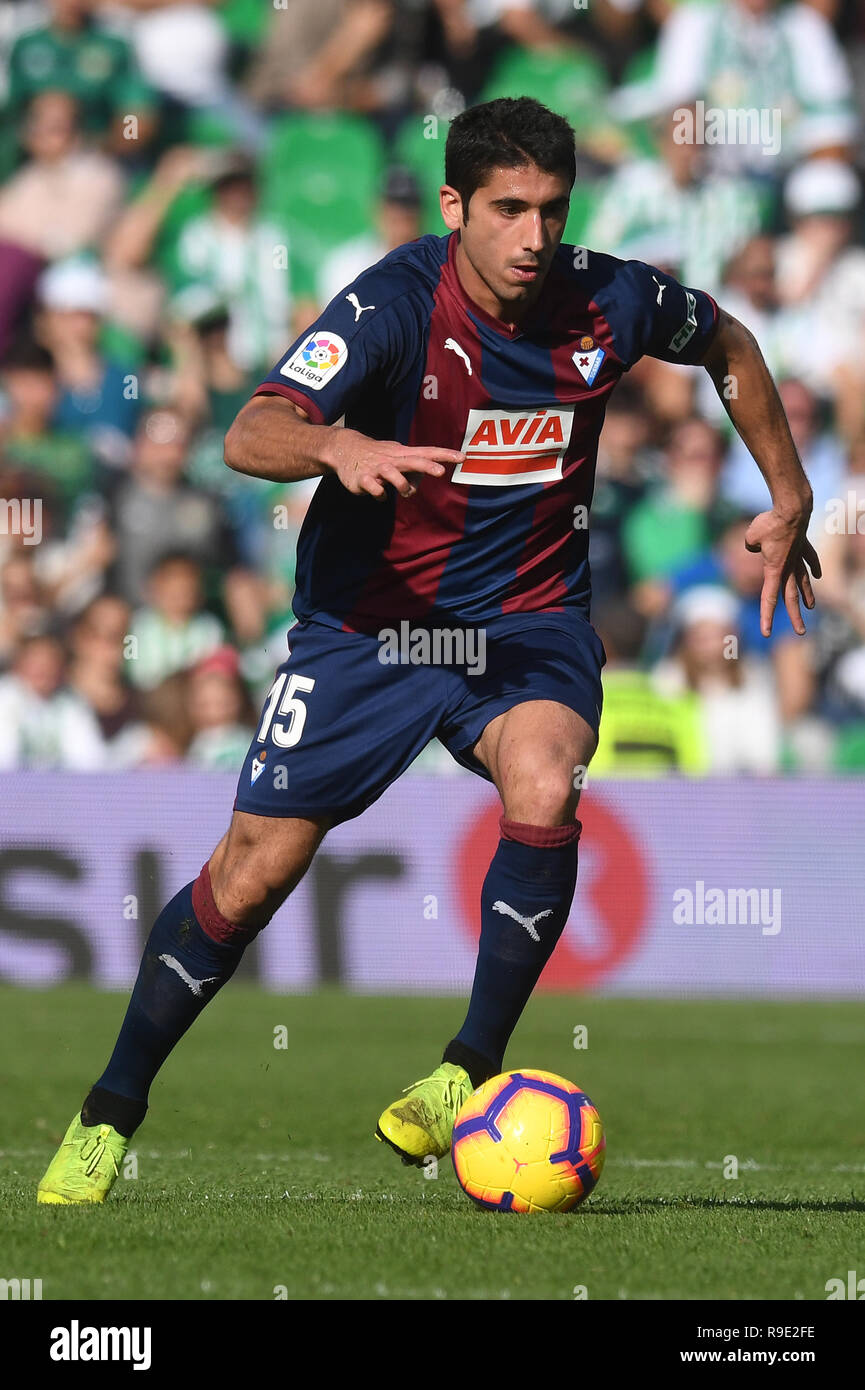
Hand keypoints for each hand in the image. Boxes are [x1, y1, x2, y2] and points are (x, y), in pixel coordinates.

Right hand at [321, 426, 463, 500]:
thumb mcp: (396, 458)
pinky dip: (379, 494)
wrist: (344, 449)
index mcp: (402, 454)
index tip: (462, 457)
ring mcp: (376, 468)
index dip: (444, 454)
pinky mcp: (362, 479)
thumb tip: (420, 481)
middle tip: (441, 472)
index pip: (427, 452)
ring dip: (401, 484)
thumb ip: (410, 470)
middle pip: (412, 461)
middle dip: (427, 466)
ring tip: (404, 492)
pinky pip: (374, 488)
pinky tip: (377, 494)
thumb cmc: (377, 455)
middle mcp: (392, 459)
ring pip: (392, 474)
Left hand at [744, 504, 821, 636]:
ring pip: (803, 581)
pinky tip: (818, 576)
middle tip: (801, 632)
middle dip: (795, 616)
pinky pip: (809, 559)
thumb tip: (757, 546)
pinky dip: (813, 567)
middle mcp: (789, 567)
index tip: (766, 633)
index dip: (766, 617)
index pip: (768, 598)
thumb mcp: (750, 538)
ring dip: (807, 595)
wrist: (791, 509)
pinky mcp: (804, 545)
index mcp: (774, 570)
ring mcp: (799, 557)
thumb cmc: (769, 523)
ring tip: (810, 608)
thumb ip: (750, 546)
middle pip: (791, 596)